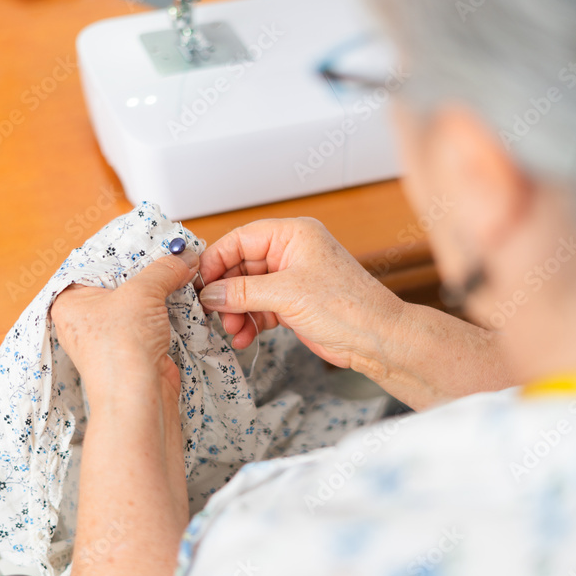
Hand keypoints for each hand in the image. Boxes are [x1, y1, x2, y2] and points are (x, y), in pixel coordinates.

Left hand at [50, 250, 199, 408]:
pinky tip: (184, 295)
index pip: (95, 264)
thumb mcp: (142, 292)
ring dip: (161, 290)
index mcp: (70, 301)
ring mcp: (111, 335)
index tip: (151, 238)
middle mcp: (87, 318)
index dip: (125, 250)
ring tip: (182, 270)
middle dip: (148, 270)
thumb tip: (186, 258)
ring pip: (139, 302)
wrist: (137, 396)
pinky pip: (152, 320)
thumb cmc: (121, 345)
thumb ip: (164, 269)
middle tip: (172, 252)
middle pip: (121, 282)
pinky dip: (168, 309)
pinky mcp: (135, 348)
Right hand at [197, 218, 403, 378]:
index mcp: (293, 235)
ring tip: (232, 329)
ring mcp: (292, 278)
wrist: (377, 339)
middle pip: (241, 266)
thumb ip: (243, 292)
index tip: (199, 282)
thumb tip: (209, 293)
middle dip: (226, 292)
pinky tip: (245, 336)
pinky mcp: (293, 303)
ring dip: (236, 311)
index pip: (241, 239)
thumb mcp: (287, 294)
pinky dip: (250, 321)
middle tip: (212, 312)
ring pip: (248, 290)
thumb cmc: (347, 307)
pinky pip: (260, 307)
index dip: (217, 260)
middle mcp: (291, 252)